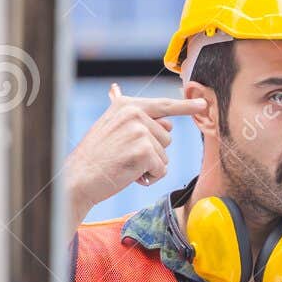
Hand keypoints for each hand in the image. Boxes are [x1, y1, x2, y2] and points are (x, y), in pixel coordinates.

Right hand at [65, 83, 205, 225]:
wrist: (79, 177)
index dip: (185, 106)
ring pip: (165, 155)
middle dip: (152, 152)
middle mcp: (134, 114)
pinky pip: (161, 169)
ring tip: (126, 165)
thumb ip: (138, 122)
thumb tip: (168, 121)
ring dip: (150, 166)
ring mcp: (140, 131)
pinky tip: (130, 175)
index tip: (203, 103)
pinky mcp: (144, 151)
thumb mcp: (113, 130)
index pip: (163, 105)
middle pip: (166, 137)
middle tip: (125, 156)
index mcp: (126, 105)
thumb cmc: (96, 157)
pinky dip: (150, 177)